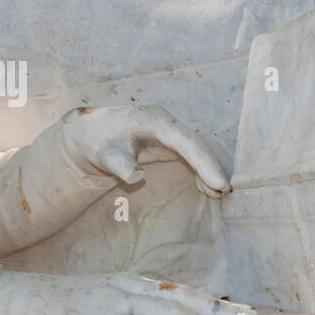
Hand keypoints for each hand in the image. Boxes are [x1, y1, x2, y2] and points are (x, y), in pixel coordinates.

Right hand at [0, 270, 255, 314]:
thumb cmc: (50, 312)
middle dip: (224, 313)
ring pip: (177, 314)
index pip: (180, 291)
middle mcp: (130, 288)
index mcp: (128, 284)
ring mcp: (119, 302)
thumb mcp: (93, 311)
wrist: (15, 305)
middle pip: (187, 299)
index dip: (213, 302)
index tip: (240, 313)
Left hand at [59, 105, 230, 197]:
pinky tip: (205, 187)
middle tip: (223, 192)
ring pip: (196, 148)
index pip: (185, 141)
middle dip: (212, 166)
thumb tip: (136, 175)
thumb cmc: (98, 144)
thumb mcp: (105, 156)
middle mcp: (165, 122)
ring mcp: (168, 130)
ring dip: (208, 169)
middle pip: (196, 143)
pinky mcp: (168, 140)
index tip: (218, 183)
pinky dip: (200, 169)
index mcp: (153, 120)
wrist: (91, 135)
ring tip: (218, 193)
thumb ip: (119, 165)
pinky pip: (190, 153)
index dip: (204, 162)